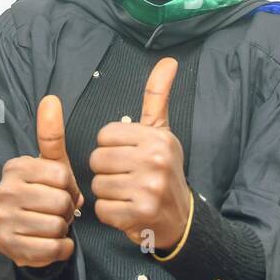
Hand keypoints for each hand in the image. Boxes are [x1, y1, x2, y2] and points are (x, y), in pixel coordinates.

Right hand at [0, 94, 85, 268]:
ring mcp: (2, 220)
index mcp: (15, 168)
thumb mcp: (50, 165)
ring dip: (63, 229)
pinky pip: (53, 248)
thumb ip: (51, 135)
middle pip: (60, 203)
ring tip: (53, 224)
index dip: (70, 188)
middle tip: (57, 211)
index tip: (60, 191)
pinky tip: (53, 241)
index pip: (62, 177)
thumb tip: (51, 98)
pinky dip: (61, 248)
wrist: (23, 232)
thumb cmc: (43, 194)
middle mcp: (3, 192)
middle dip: (67, 210)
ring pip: (57, 226)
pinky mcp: (8, 246)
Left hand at [89, 57, 191, 251]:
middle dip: (107, 171)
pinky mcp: (140, 213)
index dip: (110, 148)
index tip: (128, 157)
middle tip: (127, 178)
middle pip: (97, 159)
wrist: (182, 219)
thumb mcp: (162, 132)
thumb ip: (157, 97)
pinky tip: (128, 210)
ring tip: (128, 194)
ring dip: (108, 193)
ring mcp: (149, 188)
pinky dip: (111, 214)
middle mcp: (155, 160)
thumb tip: (168, 60)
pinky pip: (103, 209)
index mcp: (157, 138)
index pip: (104, 135)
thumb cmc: (164, 171)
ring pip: (97, 185)